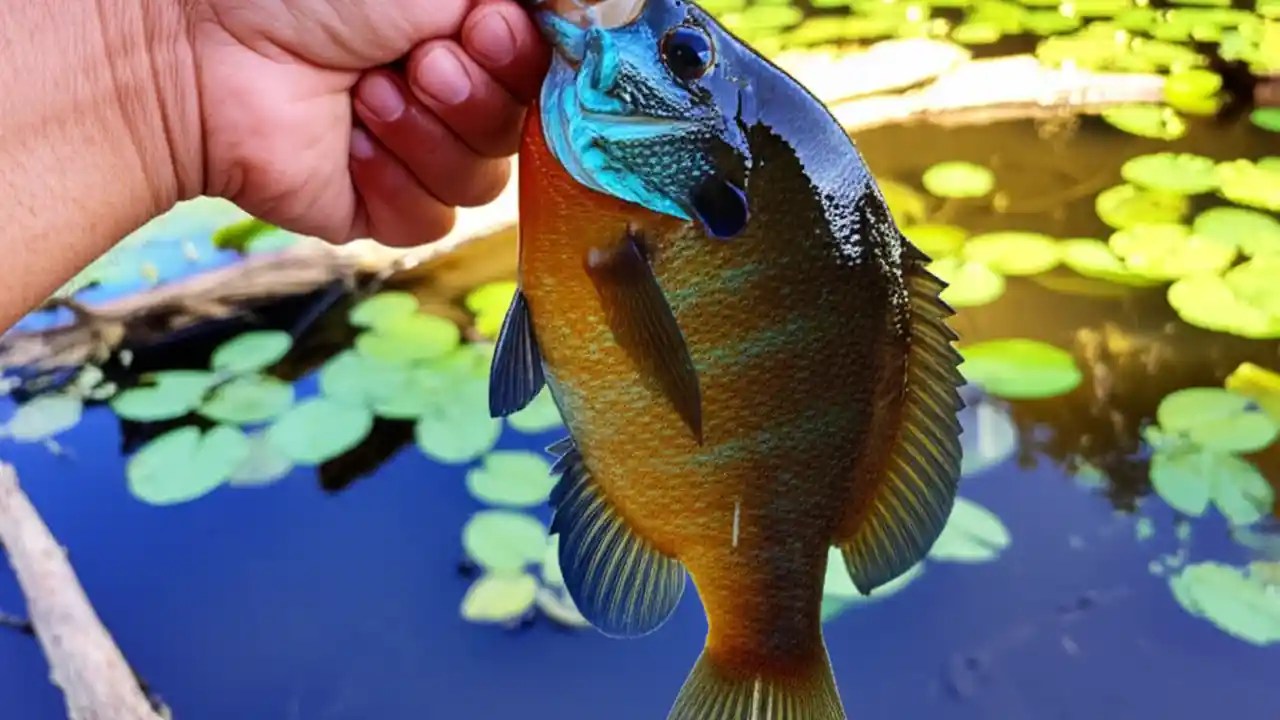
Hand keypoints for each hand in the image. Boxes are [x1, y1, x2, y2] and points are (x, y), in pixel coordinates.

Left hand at [187, 0, 549, 246]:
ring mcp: (414, 157)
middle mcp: (449, 96)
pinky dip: (393, 182)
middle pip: (521, 133)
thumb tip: (600, 9)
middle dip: (473, 97)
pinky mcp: (377, 210)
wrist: (206, 46)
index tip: (485, 29)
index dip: (526, 64)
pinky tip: (350, 143)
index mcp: (469, 36)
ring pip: (483, 185)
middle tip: (420, 60)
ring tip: (367, 95)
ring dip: (426, 136)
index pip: (546, 76)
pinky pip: (430, 223)